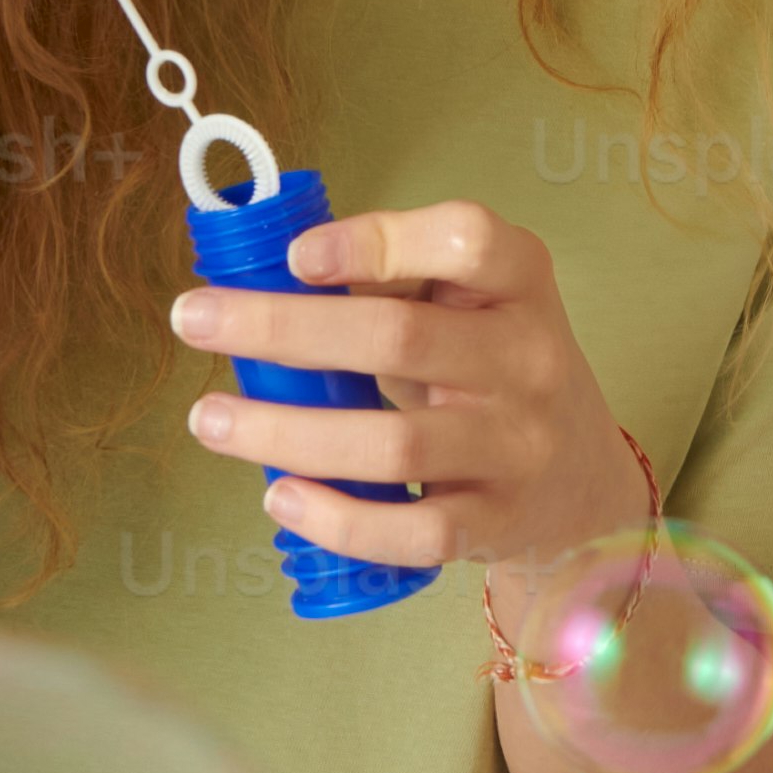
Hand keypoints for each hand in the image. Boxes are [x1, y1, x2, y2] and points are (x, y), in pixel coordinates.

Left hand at [172, 198, 653, 578]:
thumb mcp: (468, 302)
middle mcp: (529, 358)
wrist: (580, 477)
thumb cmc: (491, 368)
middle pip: (400, 338)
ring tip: (211, 420)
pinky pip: (414, 531)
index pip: (465, 241)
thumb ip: (390, 282)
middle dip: (281, 328)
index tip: (294, 256)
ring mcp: (517, 445)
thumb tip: (258, 281)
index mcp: (519, 281)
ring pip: (395, 442)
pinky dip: (339, 520)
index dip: (376, 242)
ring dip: (286, 432)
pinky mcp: (497, 521)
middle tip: (193, 318)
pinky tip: (281, 498)